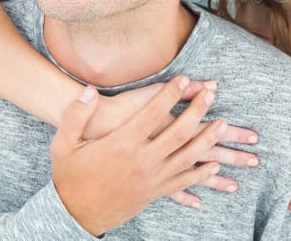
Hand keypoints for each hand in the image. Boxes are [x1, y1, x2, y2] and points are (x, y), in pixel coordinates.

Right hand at [86, 80, 260, 208]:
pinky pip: (184, 183)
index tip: (184, 78)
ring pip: (188, 158)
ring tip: (225, 125)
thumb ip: (77, 113)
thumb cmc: (69, 175)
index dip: (171, 93)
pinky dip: (202, 174)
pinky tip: (214, 167)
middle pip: (179, 132)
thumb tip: (89, 89)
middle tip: (212, 96)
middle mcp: (142, 161)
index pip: (154, 112)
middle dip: (199, 111)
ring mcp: (151, 179)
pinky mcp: (154, 194)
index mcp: (122, 144)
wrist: (73, 213)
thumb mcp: (65, 142)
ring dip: (209, 140)